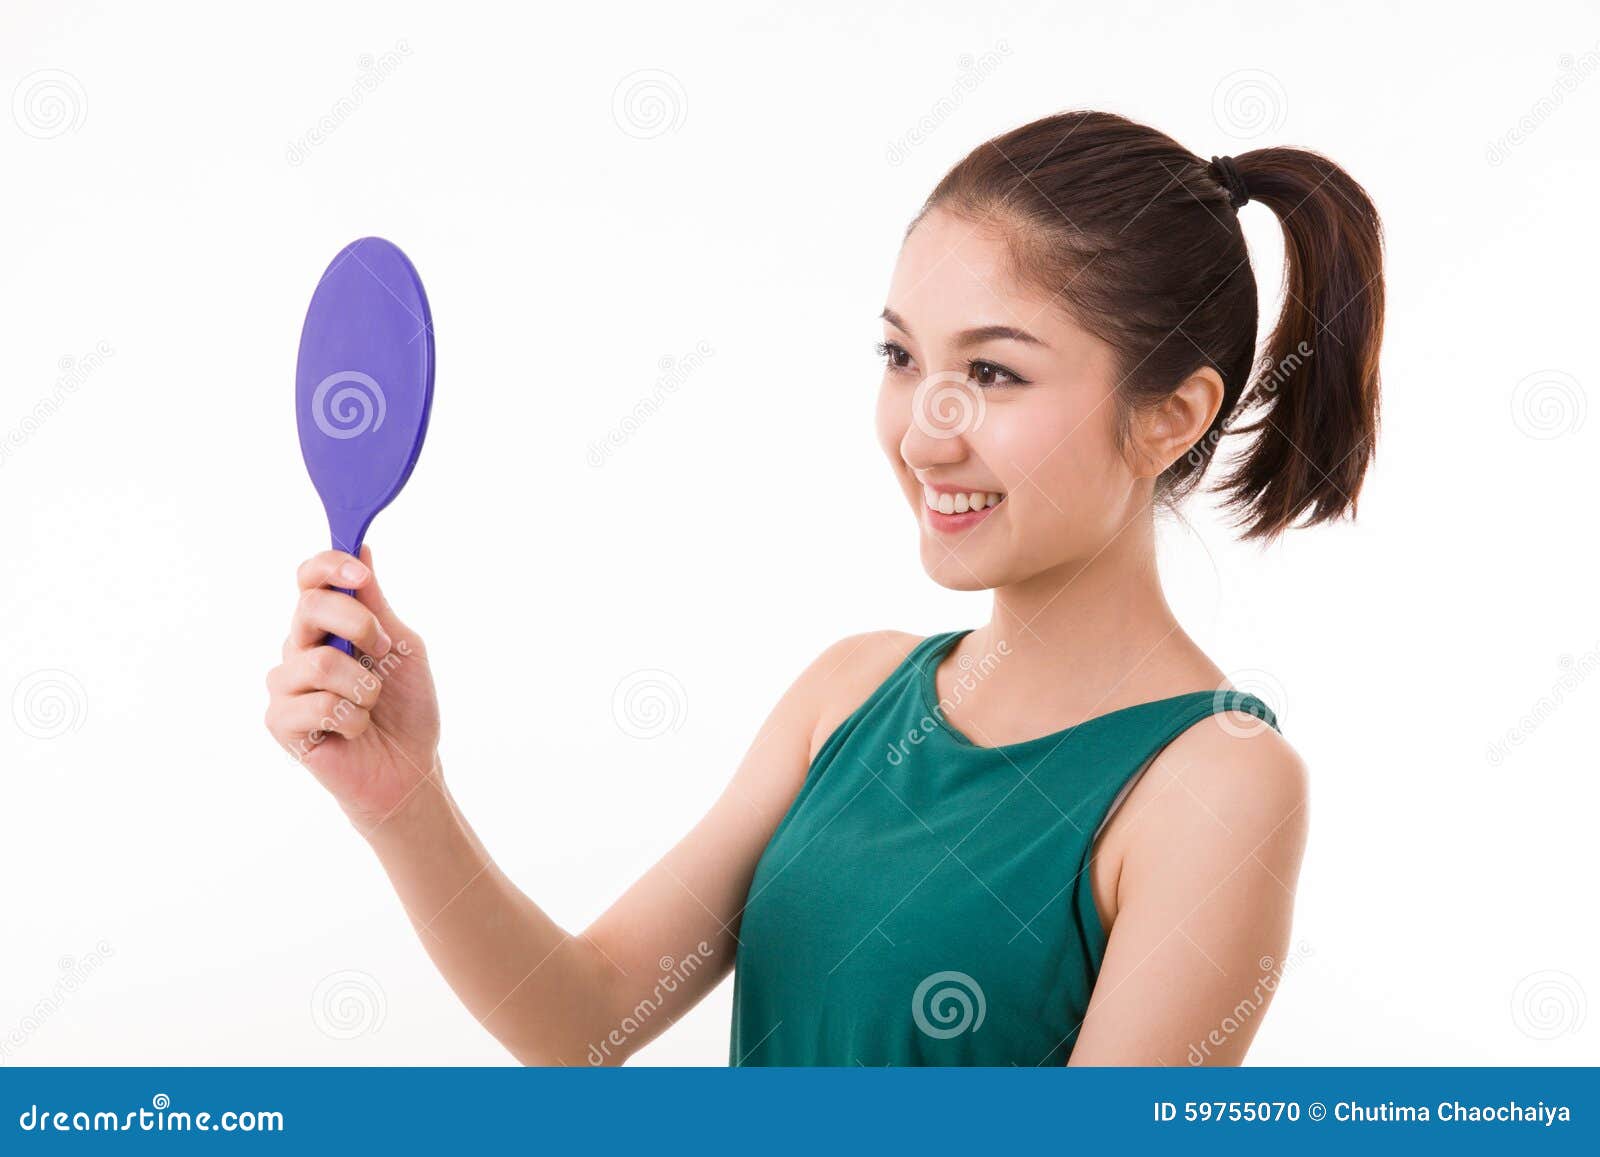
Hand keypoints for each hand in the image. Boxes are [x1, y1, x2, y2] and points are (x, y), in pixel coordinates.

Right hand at [264, 545, 441, 834]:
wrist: (409, 767)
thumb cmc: (406, 707)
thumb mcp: (401, 646)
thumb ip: (375, 603)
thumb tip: (361, 545)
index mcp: (326, 626)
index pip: (309, 579)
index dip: (328, 566)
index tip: (359, 572)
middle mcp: (298, 649)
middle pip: (308, 608)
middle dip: (358, 624)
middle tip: (383, 652)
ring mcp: (285, 686)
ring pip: (318, 662)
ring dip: (364, 686)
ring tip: (370, 705)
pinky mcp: (280, 722)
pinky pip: (313, 705)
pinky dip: (352, 719)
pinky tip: (354, 732)